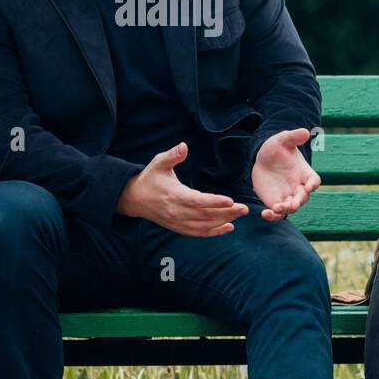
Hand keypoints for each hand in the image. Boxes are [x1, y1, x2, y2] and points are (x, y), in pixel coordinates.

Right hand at [117, 142, 248, 236]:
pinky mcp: (178, 227)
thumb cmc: (150, 178)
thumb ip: (172, 155)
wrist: (134, 199)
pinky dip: (214, 232)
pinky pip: (198, 233)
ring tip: (239, 215)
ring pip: (204, 226)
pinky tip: (229, 227)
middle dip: (226, 212)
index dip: (214, 201)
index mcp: (174, 195)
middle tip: (244, 208)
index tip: (230, 199)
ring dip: (223, 222)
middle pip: (205, 215)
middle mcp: (177, 211)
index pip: (197, 201)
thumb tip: (184, 146)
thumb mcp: (158, 162)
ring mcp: (177, 222)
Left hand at [250, 128, 321, 220]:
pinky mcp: (275, 202)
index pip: (314, 180)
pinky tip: (264, 214)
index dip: (313, 184)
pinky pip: (277, 213)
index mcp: (304, 173)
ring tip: (275, 208)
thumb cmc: (277, 148)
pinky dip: (273, 216)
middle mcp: (298, 187)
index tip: (309, 186)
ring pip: (291, 208)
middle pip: (303, 197)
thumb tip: (305, 132)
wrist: (262, 158)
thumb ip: (293, 137)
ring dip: (285, 210)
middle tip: (292, 204)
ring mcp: (287, 196)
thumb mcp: (283, 140)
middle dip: (299, 201)